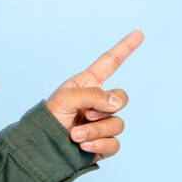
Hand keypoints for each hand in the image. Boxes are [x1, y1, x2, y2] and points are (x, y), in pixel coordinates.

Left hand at [44, 29, 143, 163]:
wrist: (42, 148)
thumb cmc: (48, 119)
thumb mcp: (66, 99)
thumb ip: (94, 95)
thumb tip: (118, 102)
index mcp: (87, 84)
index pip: (110, 63)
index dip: (124, 48)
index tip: (139, 33)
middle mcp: (97, 102)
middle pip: (122, 98)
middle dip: (104, 108)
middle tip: (86, 115)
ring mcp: (102, 123)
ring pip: (117, 124)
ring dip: (95, 130)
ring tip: (74, 135)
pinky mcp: (103, 143)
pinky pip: (114, 143)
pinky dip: (99, 145)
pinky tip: (83, 147)